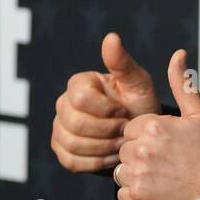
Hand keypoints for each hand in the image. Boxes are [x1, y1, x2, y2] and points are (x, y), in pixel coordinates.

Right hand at [50, 32, 160, 174]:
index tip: (124, 111)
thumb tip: (111, 37)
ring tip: (120, 142)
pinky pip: (71, 161)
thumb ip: (123, 63)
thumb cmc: (140, 104)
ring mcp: (59, 127)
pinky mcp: (61, 150)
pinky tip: (111, 154)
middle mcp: (63, 104)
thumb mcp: (138, 83)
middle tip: (125, 130)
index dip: (107, 109)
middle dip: (107, 131)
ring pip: (73, 144)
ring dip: (103, 147)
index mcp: (79, 83)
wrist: (139, 135)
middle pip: (75, 123)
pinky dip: (96, 162)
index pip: (81, 98)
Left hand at [114, 48, 199, 199]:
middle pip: (124, 148)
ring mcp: (139, 174)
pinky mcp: (139, 196)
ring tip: (161, 175)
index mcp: (154, 126)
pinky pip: (123, 194)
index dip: (148, 136)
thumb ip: (183, 85)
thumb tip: (177, 55)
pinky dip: (136, 194)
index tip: (166, 144)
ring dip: (136, 173)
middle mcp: (142, 149)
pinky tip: (156, 190)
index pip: (131, 128)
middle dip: (140, 154)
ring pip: (121, 170)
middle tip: (166, 160)